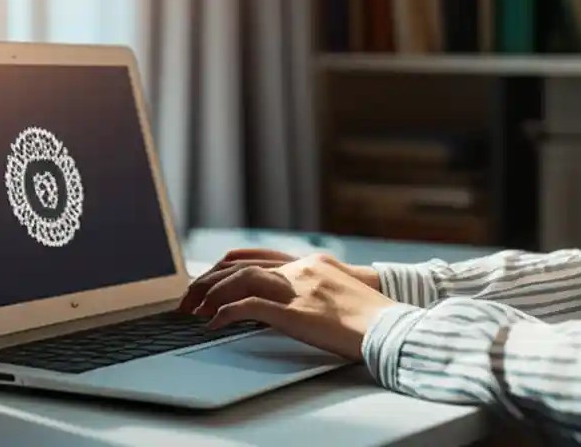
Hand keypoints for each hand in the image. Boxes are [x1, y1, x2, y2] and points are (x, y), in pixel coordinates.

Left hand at [179, 248, 380, 313]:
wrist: (392, 324)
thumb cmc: (373, 315)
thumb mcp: (341, 291)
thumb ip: (315, 288)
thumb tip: (295, 304)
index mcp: (308, 263)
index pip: (254, 256)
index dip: (225, 267)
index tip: (206, 278)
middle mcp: (298, 270)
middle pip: (240, 266)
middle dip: (208, 281)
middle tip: (189, 297)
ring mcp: (296, 289)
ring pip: (239, 281)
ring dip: (210, 295)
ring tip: (194, 312)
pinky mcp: (294, 312)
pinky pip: (248, 308)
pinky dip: (225, 315)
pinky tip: (214, 325)